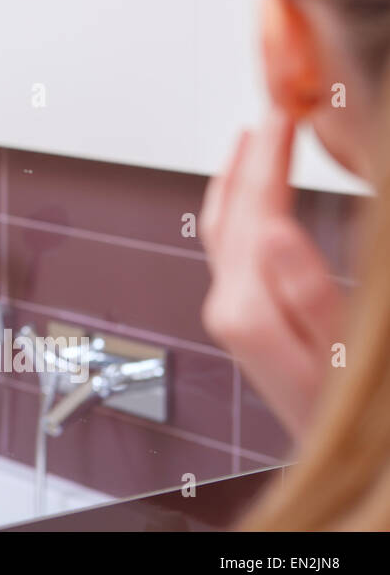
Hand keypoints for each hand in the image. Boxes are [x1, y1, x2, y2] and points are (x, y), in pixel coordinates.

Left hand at [199, 104, 348, 439]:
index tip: (283, 112)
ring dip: (238, 179)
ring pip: (223, 229)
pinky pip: (229, 250)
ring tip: (256, 138)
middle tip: (274, 108)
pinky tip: (251, 201)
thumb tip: (270, 228)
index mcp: (246, 308)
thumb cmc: (351, 415)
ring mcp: (232, 314)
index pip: (251, 211)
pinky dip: (237, 211)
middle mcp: (228, 307)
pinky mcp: (245, 321)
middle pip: (229, 215)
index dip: (268, 159)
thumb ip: (306, 291)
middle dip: (249, 158)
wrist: (346, 465)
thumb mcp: (343, 352)